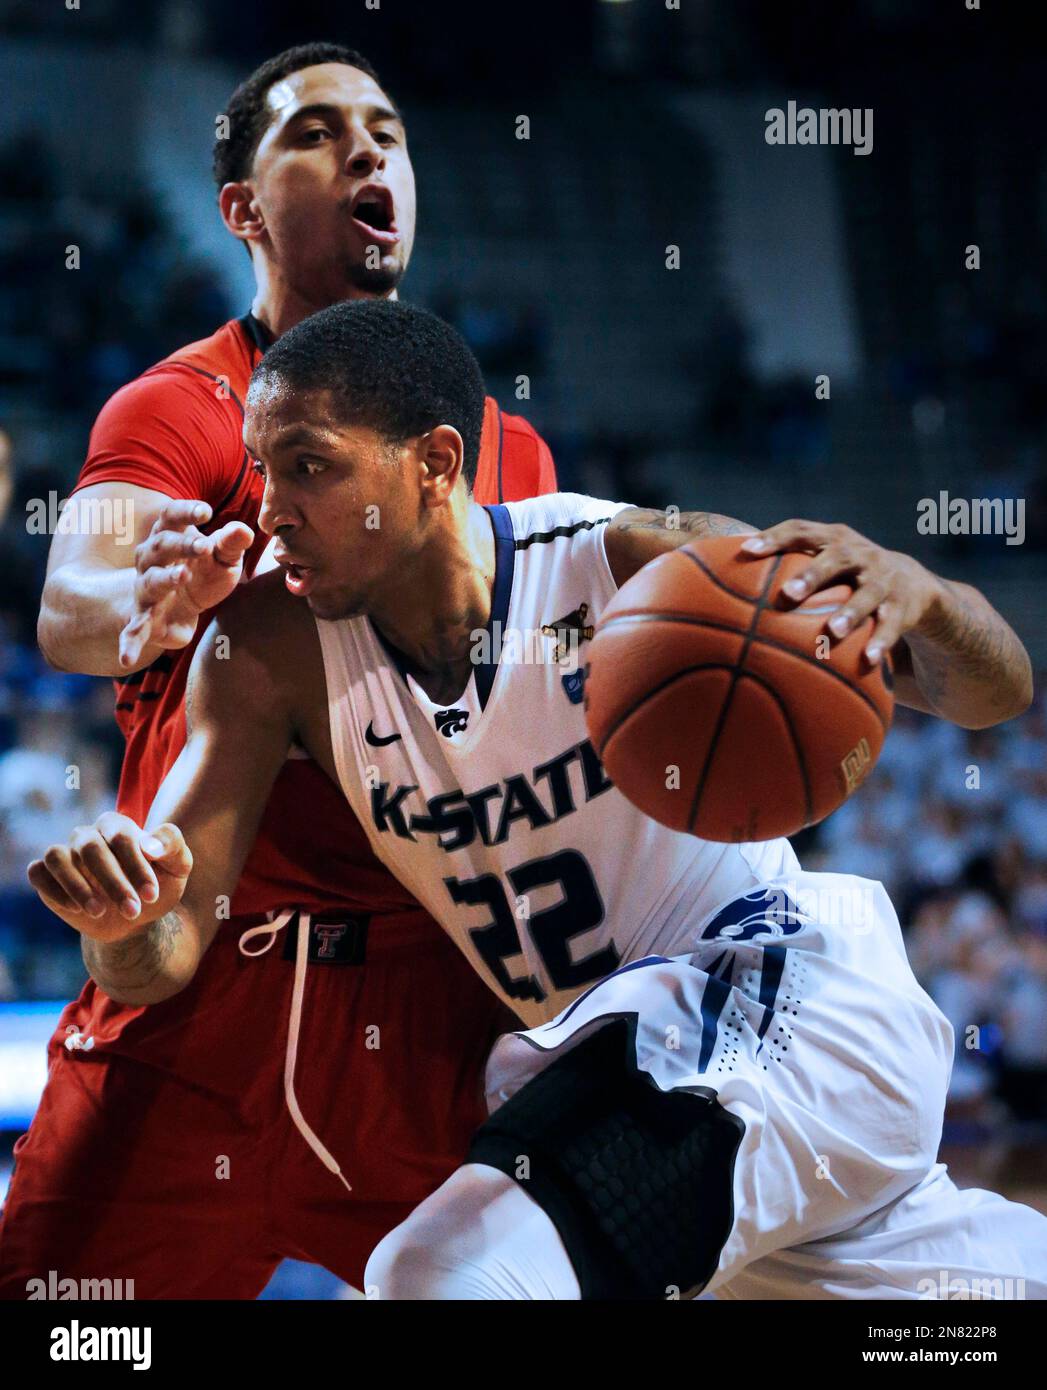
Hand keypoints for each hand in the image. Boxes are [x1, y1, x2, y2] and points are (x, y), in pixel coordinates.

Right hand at [27, 814, 192, 942]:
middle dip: (112, 882)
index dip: (136, 866)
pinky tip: (77, 910)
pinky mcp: (46, 874)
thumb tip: (151, 846)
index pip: (122, 837)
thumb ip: (171, 846)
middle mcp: (87, 835)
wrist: (134, 919)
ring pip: (57, 856)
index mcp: (118, 826)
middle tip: (132, 910)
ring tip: (100, 912)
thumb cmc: (157, 886)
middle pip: (91, 848)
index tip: (151, 895)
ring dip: (78, 886)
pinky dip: (54, 889)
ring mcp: (65, 853)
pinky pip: (38, 872)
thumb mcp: (176, 867)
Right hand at [119, 500, 252, 668]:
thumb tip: (244, 530)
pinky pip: (133, 630)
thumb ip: (231, 544)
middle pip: (161, 545)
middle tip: (205, 546)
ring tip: (182, 576)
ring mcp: (146, 589)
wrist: (182, 609)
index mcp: (169, 537)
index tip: (205, 511)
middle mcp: (151, 560)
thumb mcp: (223, 559)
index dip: (185, 510)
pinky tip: (126, 658)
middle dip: (182, 544)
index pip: (171, 517)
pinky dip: (129, 643)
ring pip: (150, 581)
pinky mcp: (145, 619)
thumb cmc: (204, 575)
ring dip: (165, 578)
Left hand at [741, 520, 946, 662]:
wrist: (912, 583)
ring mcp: (883, 578)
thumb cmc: (845, 576)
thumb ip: (783, 570)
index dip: (774, 538)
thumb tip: (720, 587)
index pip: (800, 530)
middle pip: (835, 558)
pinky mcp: (903, 604)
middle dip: (812, 574)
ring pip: (867, 593)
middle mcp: (859, 554)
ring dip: (851, 612)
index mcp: (832, 539)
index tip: (747, 551)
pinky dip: (881, 641)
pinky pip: (892, 625)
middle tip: (788, 593)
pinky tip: (868, 661)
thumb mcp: (822, 565)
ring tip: (834, 631)